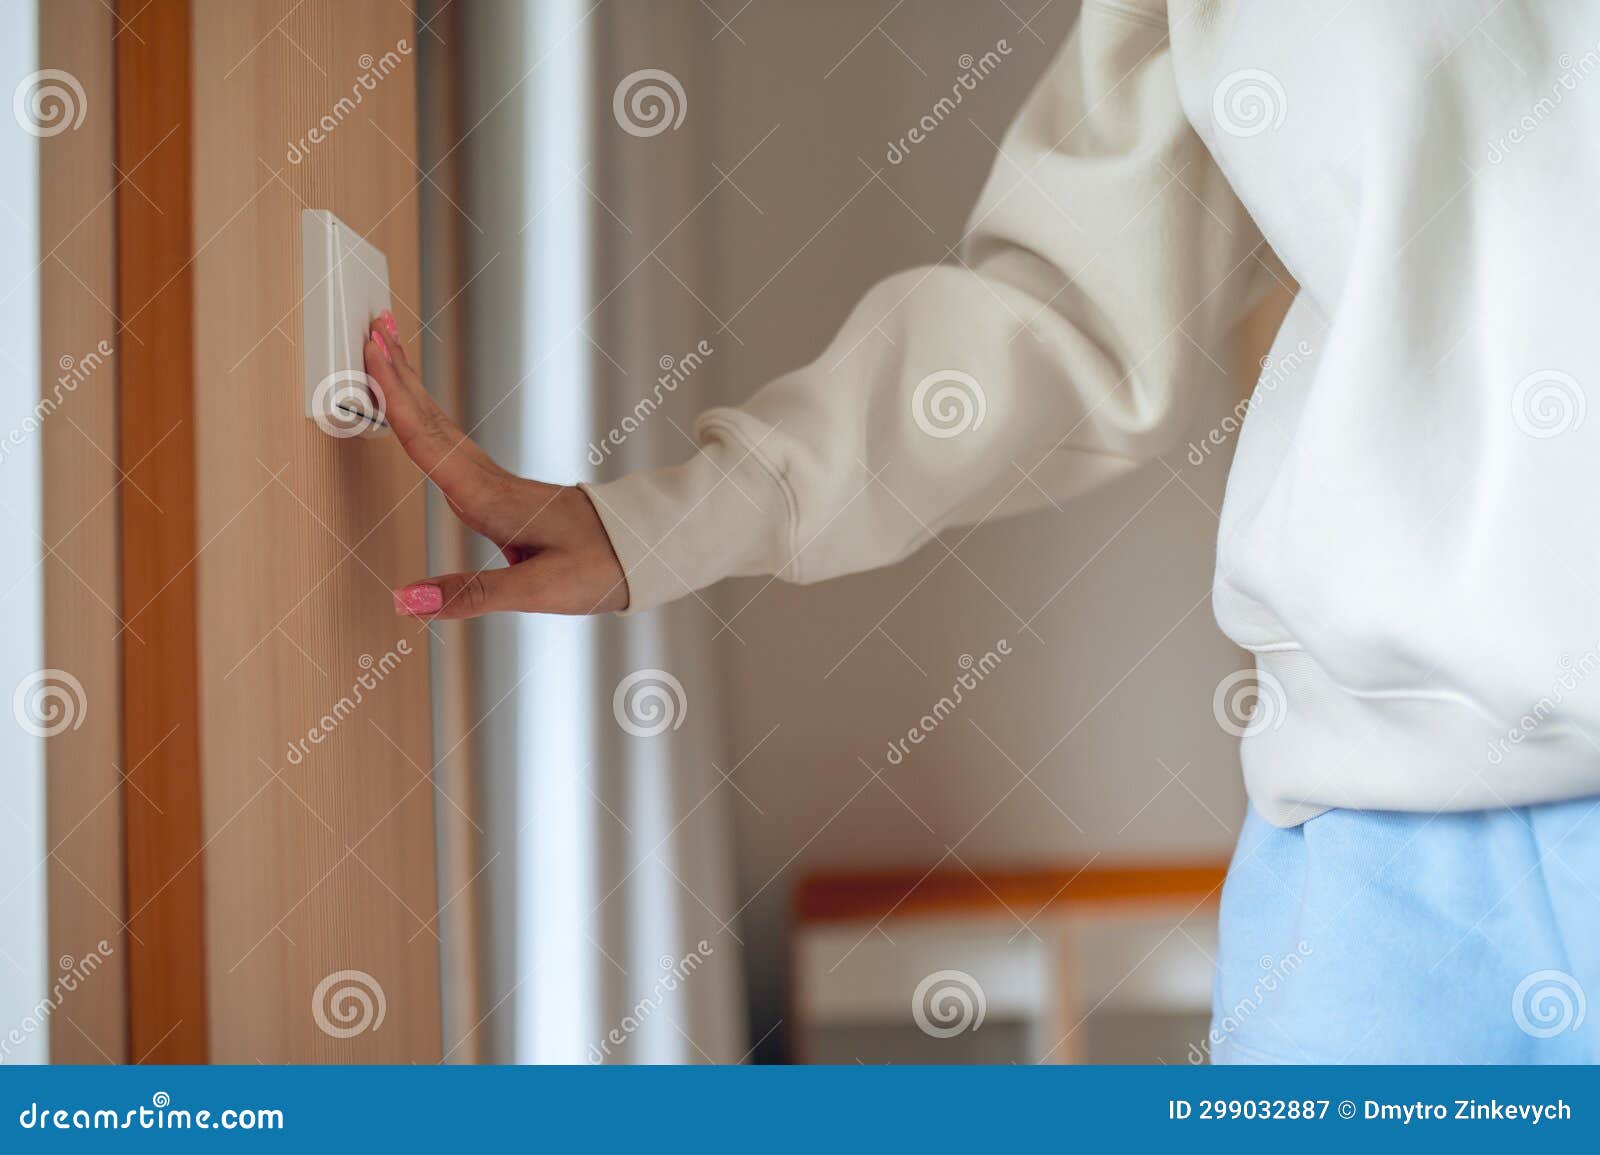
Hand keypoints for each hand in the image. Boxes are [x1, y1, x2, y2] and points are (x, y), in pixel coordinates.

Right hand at [364, 311, 628, 617]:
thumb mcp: (540, 589)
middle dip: (400, 376)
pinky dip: (431, 426)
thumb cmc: (601, 568)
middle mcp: (492, 486)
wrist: (648, 556)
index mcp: (493, 501)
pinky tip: (424, 426)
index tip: (371, 354)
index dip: (396, 399)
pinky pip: (456, 450)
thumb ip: (471, 594)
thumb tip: (406, 600)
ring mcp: (500, 488)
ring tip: (389, 359)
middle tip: (373, 327)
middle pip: (434, 422)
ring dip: (413, 394)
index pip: (431, 442)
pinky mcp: (507, 498)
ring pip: (445, 431)